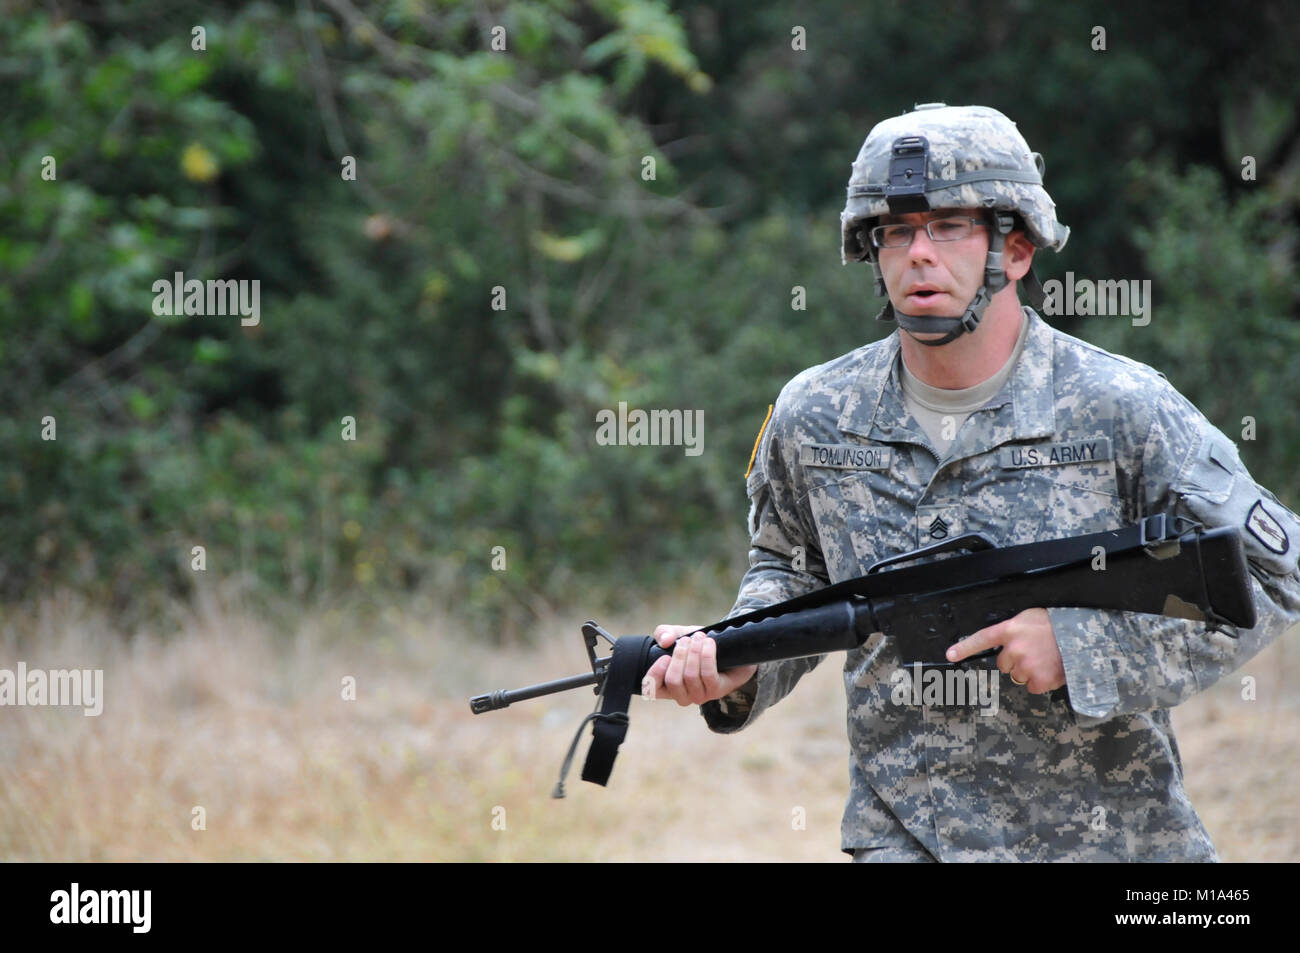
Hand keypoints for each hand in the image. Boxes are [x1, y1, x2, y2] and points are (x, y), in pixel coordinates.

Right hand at [642, 624, 758, 706]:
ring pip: (691, 676)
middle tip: (687, 640)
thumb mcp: (678, 635)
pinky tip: (708, 643)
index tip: (665, 656)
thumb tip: (665, 640)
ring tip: (699, 637)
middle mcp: (682, 695)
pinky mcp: (716, 691)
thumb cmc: (697, 646)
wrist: (728, 650)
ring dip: (694, 652)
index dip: (655, 674)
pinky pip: (708, 674)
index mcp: (667, 685)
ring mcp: (699, 696)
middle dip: (679, 655)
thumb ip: (665, 633)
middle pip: (673, 680)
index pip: (651, 690)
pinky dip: (707, 655)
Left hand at [944, 607, 1065, 693]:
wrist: (1083, 635)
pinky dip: (1042, 682)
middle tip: (1034, 652)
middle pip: (1004, 665)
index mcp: (1010, 630)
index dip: (964, 647)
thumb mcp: (1030, 618)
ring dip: (1030, 671)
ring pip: (1019, 676)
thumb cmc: (1057, 624)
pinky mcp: (1040, 680)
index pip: (982, 639)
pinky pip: (1033, 687)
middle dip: (1016, 661)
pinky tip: (1051, 669)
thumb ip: (1014, 630)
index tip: (950, 655)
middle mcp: (1014, 649)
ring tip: (1046, 659)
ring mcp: (1026, 666)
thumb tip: (1007, 643)